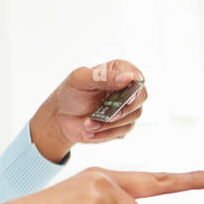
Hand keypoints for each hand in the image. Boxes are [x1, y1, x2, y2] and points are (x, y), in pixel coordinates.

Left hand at [33, 60, 148, 160]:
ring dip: (109, 123)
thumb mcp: (80, 79)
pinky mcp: (122, 124)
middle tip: (107, 115)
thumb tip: (127, 77)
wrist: (62, 116)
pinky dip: (105, 133)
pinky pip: (122, 131)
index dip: (135, 88)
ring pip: (132, 116)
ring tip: (88, 124)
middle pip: (141, 98)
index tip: (127, 98)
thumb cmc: (71, 93)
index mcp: (119, 71)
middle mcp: (127, 88)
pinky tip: (90, 131)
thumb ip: (103, 77)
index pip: (137, 77)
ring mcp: (127, 107)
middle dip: (122, 109)